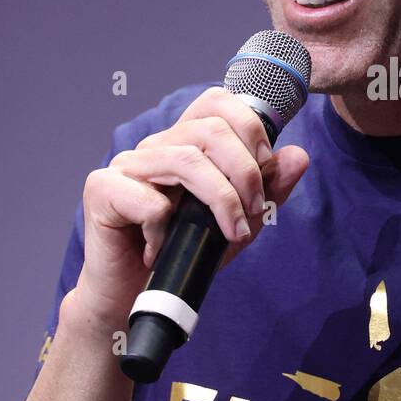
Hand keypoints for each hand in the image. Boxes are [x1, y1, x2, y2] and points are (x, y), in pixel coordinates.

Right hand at [65, 85, 308, 331]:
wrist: (133, 297)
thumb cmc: (184, 254)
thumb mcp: (239, 223)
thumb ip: (268, 191)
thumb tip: (299, 155)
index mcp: (184, 143)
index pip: (215, 103)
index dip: (248, 125)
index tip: (265, 162)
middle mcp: (155, 147)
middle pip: (210, 130)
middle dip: (245, 172)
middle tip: (252, 212)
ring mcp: (126, 166)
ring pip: (187, 160)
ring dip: (221, 200)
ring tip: (231, 232)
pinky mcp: (102, 190)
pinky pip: (150, 201)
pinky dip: (167, 229)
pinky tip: (163, 248)